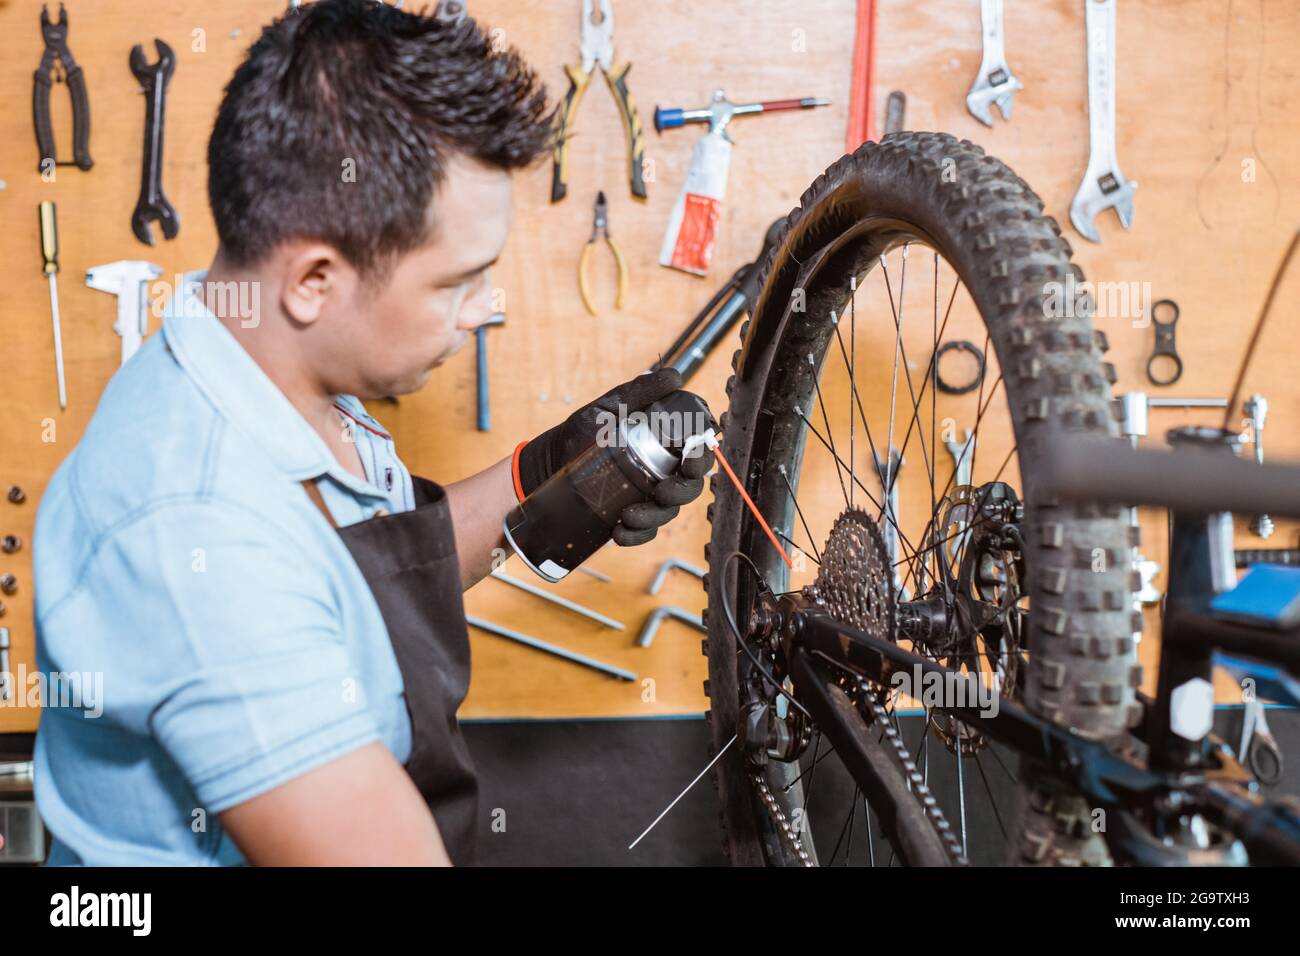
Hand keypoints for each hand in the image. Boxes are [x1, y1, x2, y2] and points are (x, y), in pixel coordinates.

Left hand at [513, 367, 712, 545]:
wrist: (549, 462)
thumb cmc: (581, 432)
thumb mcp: (609, 408)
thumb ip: (640, 392)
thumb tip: (675, 376)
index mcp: (664, 444)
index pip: (698, 450)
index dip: (703, 456)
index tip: (691, 459)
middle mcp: (662, 471)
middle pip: (691, 486)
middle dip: (682, 492)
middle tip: (663, 492)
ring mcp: (648, 497)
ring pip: (669, 512)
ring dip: (655, 517)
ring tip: (630, 515)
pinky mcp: (632, 518)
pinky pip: (645, 533)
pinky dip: (636, 536)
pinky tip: (620, 532)